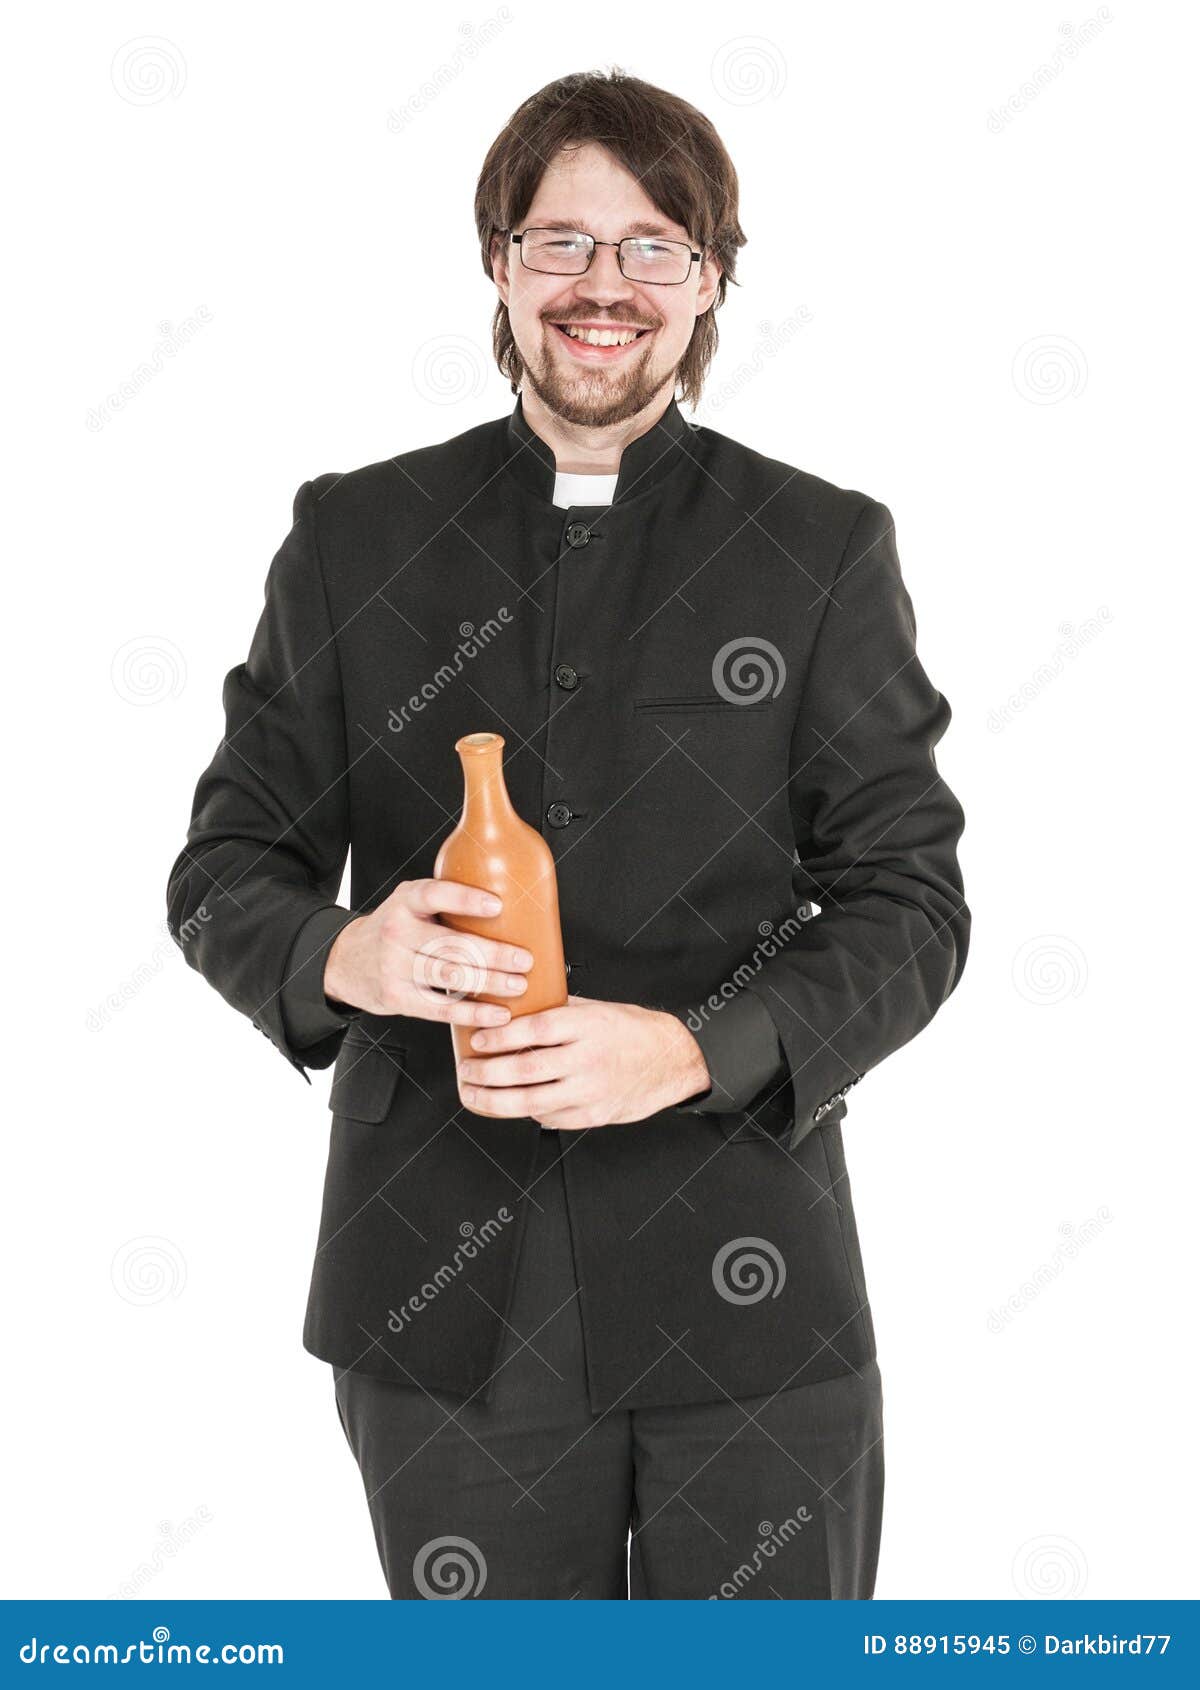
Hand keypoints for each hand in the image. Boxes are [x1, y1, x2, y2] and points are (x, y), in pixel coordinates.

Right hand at [323, 878, 532, 1027]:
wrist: (347, 961)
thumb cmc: (395, 929)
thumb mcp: (410, 903)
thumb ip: (444, 901)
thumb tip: (509, 905)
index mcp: (406, 901)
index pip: (435, 895)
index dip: (465, 900)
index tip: (497, 906)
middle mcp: (397, 932)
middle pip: (451, 944)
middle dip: (493, 954)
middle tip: (524, 960)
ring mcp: (395, 967)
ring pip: (450, 977)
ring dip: (489, 983)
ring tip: (518, 985)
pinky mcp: (397, 998)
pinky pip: (441, 1009)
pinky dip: (473, 1013)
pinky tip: (497, 1014)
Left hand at [455, 994, 711, 1128]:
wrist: (671, 1060)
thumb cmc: (629, 1029)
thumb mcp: (595, 1009)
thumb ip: (556, 1010)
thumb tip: (512, 1006)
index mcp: (587, 1026)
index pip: (533, 1031)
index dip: (500, 1037)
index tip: (477, 1040)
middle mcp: (588, 1059)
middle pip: (525, 1071)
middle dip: (487, 1073)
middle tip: (466, 1070)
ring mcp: (590, 1091)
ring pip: (531, 1102)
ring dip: (495, 1100)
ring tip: (474, 1093)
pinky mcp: (593, 1115)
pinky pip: (550, 1118)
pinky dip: (527, 1112)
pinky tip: (511, 1104)